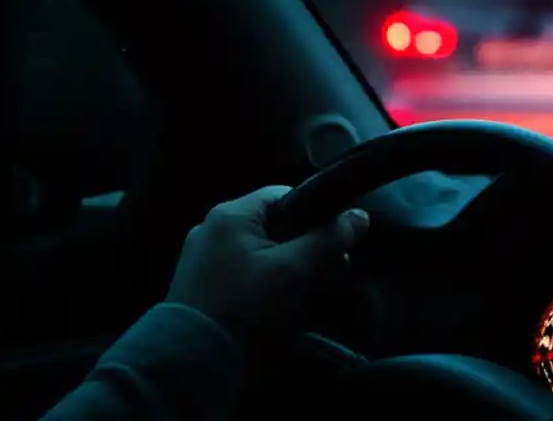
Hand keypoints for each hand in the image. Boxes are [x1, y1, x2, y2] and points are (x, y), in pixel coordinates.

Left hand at [166, 186, 368, 335]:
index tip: (336, 239)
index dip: (317, 213)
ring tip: (305, 290)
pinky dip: (263, 279)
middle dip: (305, 245)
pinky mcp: (198, 283)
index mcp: (230, 214)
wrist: (192, 357)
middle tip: (328, 270)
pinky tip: (275, 302)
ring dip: (286, 265)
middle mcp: (211, 227)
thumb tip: (360, 216)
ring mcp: (201, 256)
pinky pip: (242, 270)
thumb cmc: (244, 304)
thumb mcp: (292, 271)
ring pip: (259, 249)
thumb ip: (327, 240)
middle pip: (274, 224)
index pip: (285, 195)